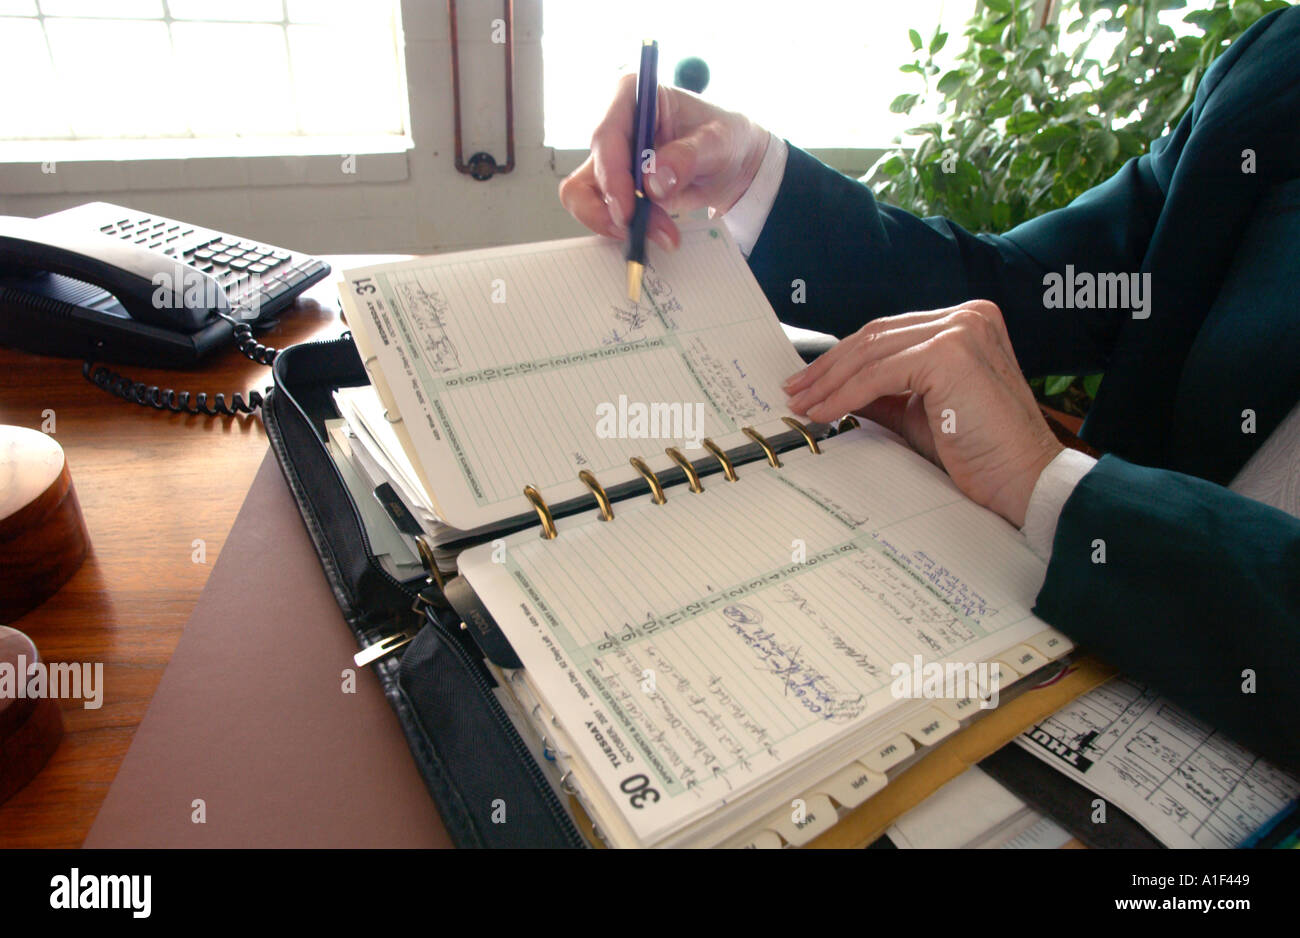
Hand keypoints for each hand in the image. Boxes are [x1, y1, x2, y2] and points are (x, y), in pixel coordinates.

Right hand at [558, 74, 769, 248]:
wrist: (731, 163)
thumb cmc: (724, 138)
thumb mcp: (718, 142)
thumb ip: (687, 157)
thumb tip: (653, 182)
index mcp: (632, 96)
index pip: (607, 137)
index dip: (611, 177)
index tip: (629, 210)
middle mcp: (614, 127)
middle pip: (587, 173)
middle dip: (614, 210)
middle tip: (644, 232)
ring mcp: (611, 160)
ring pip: (584, 199)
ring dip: (616, 224)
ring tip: (661, 233)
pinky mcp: (615, 188)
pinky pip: (602, 214)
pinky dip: (625, 229)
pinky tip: (656, 232)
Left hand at [784, 300, 1062, 527]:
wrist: (1022, 481)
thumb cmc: (979, 452)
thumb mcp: (919, 413)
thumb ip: (884, 394)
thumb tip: (834, 391)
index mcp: (967, 322)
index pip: (889, 333)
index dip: (844, 357)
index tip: (810, 381)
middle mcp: (968, 316)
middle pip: (877, 336)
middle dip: (829, 366)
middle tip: (795, 390)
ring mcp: (962, 329)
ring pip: (873, 351)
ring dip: (831, 382)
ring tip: (803, 405)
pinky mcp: (950, 352)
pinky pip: (880, 373)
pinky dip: (846, 394)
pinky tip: (825, 412)